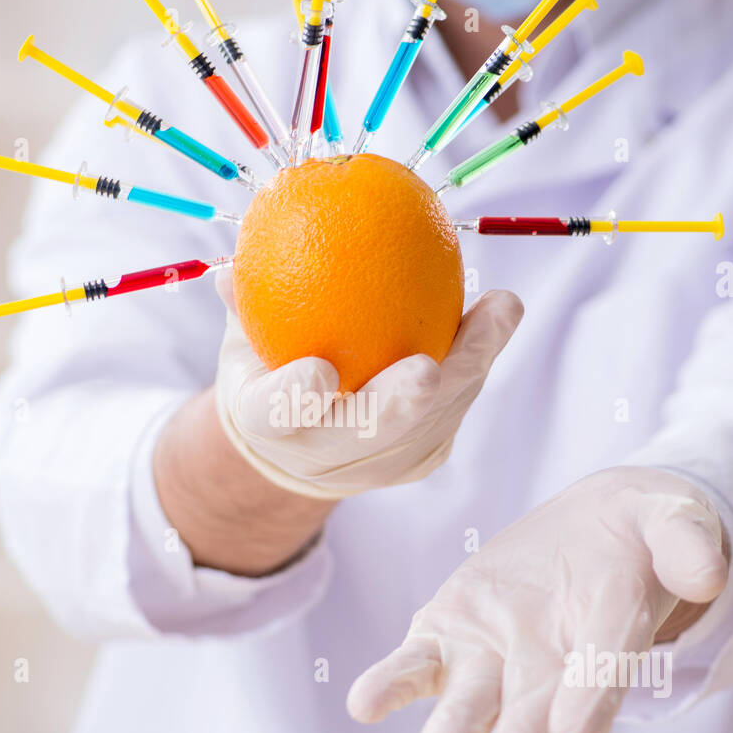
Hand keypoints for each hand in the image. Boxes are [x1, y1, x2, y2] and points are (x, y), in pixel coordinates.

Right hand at [214, 272, 522, 498]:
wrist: (297, 444)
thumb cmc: (268, 368)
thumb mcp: (243, 338)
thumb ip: (244, 300)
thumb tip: (232, 264)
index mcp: (266, 424)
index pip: (274, 414)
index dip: (294, 398)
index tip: (317, 368)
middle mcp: (322, 456)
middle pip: (368, 434)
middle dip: (400, 405)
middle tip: (428, 367)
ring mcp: (375, 468)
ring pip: (430, 425)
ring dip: (470, 369)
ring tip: (500, 311)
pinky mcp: (418, 462)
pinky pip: (453, 415)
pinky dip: (477, 366)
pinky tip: (500, 315)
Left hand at [347, 467, 728, 732]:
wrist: (589, 536)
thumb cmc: (639, 539)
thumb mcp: (670, 523)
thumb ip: (685, 541)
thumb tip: (705, 571)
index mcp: (607, 650)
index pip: (599, 681)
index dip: (588, 706)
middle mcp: (545, 674)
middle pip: (529, 721)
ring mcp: (490, 660)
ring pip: (467, 708)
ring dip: (454, 728)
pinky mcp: (445, 636)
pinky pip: (412, 669)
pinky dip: (388, 687)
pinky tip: (365, 702)